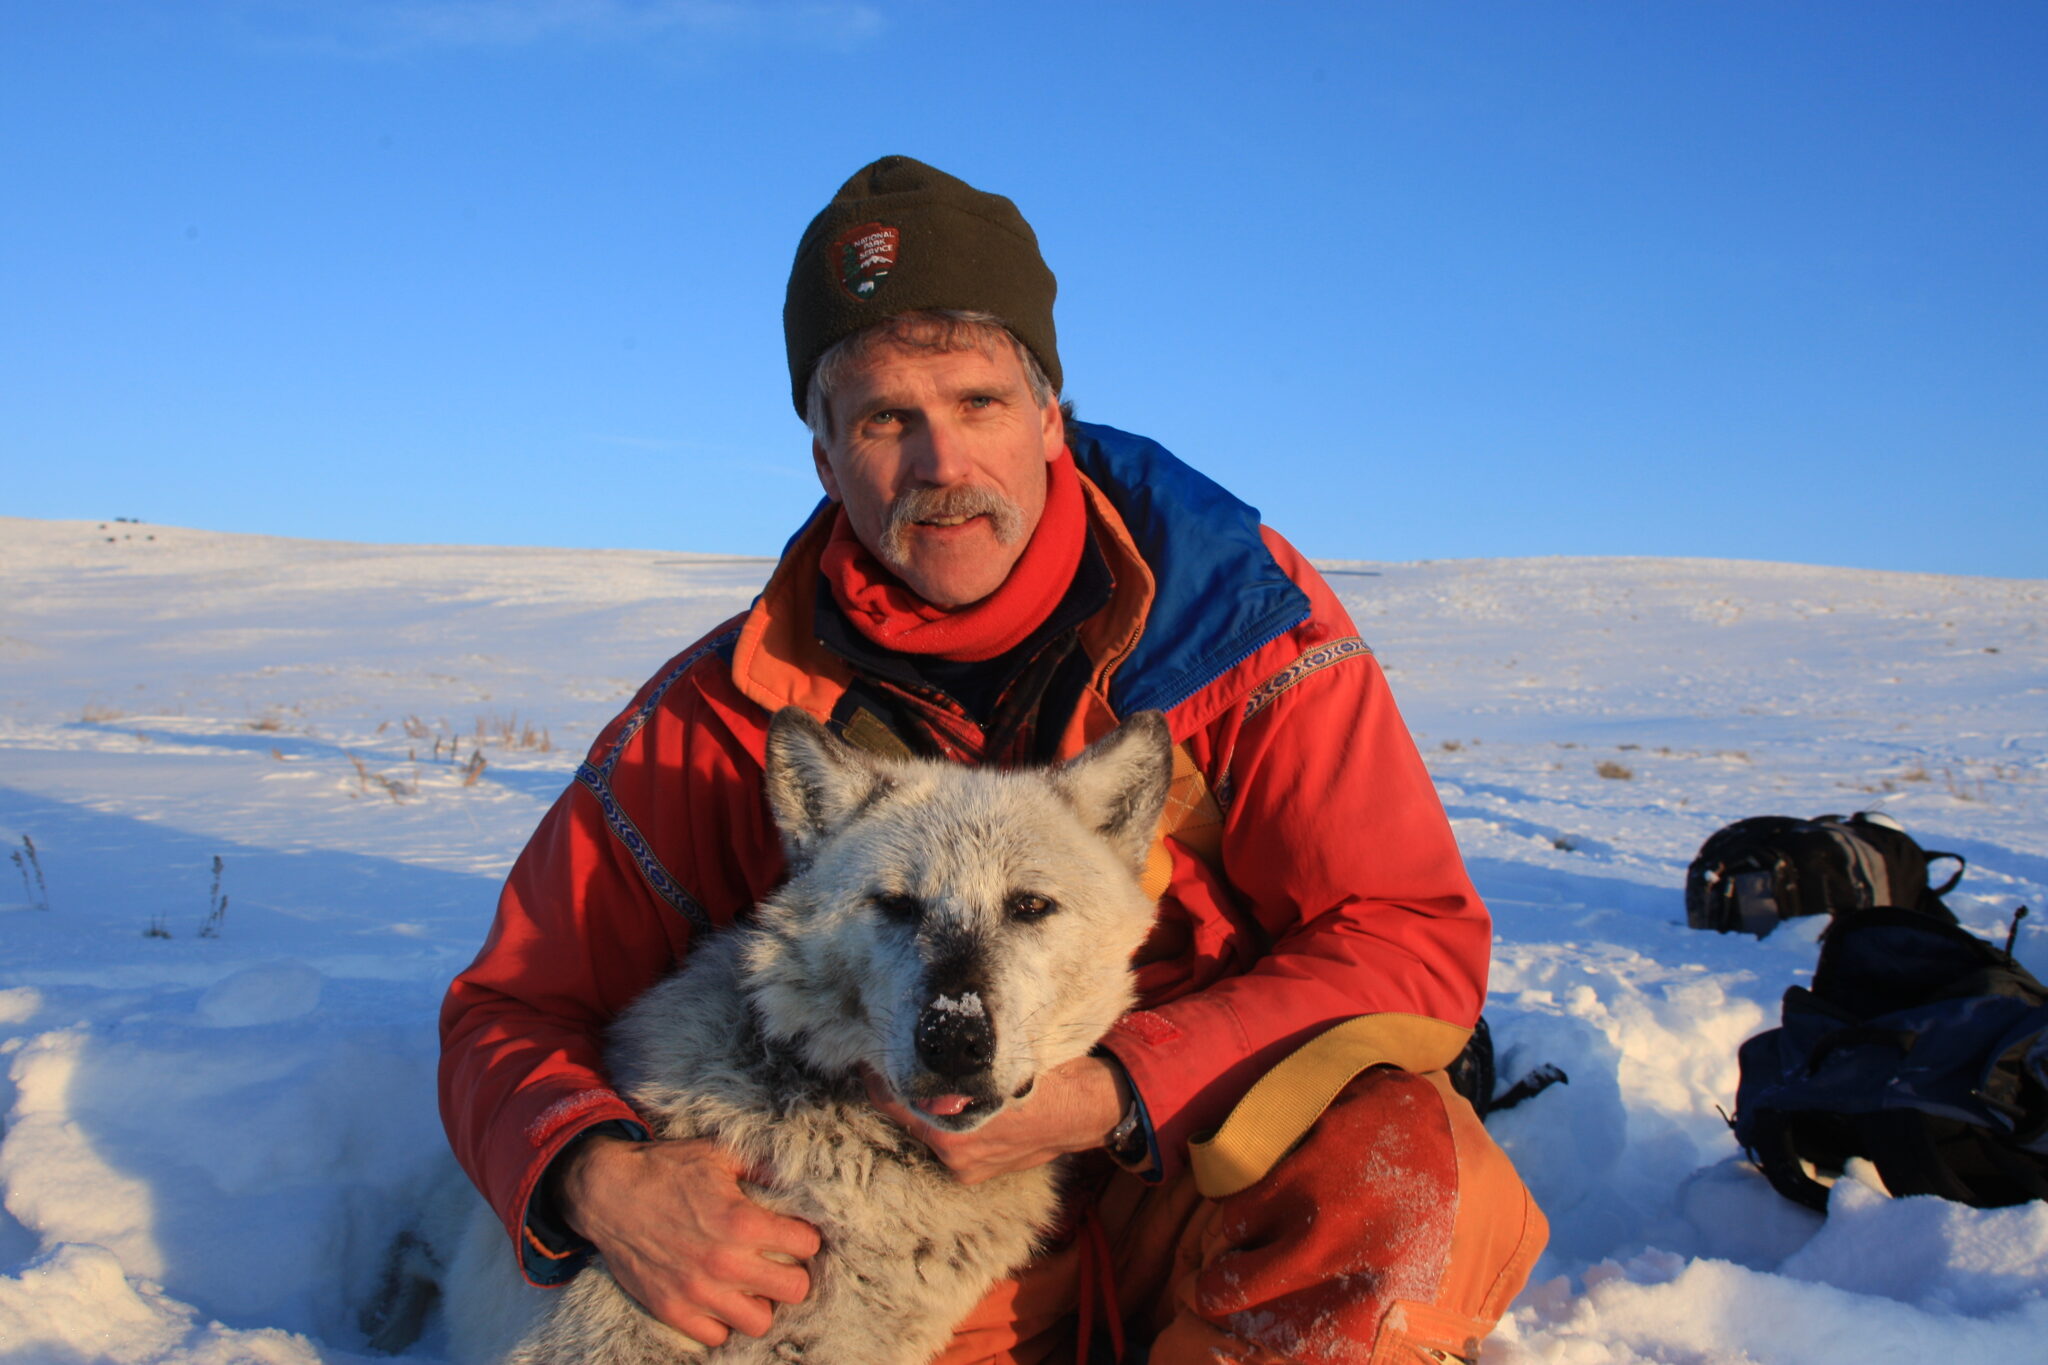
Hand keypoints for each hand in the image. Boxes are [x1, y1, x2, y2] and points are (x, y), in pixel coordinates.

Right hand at [555, 1134, 820, 1346]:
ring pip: (759, 1322)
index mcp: (742, 1222)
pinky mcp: (672, 1310)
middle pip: (794, 1290)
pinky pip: (717, 1336)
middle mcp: (724, 1263)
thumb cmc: (665, 1169)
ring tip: (751, 1283)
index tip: (794, 1232)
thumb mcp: (719, 1154)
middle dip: (793, 1273)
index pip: (807, 1245)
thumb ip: (763, 1167)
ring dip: (761, 1301)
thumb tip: (797, 1177)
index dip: (805, 1236)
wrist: (607, 1192)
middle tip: (779, 1261)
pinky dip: (722, 1320)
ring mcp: (698, 1292)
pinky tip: (720, 1296)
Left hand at [863, 1054, 1127, 1184]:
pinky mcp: (976, 1173)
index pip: (894, 1101)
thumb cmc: (1044, 1075)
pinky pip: (947, 1145)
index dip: (878, 1079)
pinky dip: (944, 1125)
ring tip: (924, 1084)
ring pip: (926, 1132)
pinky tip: (951, 1105)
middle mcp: (953, 1151)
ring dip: (924, 1110)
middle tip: (893, 1065)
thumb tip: (919, 1044)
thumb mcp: (998, 1057)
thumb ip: (958, 1063)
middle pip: (907, 1118)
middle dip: (901, 1093)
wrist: (1084, 1111)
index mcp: (953, 1124)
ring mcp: (964, 1166)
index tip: (868, 1058)